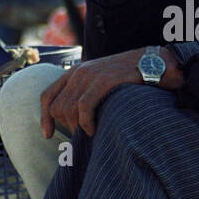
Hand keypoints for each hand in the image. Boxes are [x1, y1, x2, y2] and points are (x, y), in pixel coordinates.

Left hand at [39, 48, 182, 137]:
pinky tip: (94, 130)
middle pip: (57, 107)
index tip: (47, 135)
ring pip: (69, 109)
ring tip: (91, 133)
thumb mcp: (102, 81)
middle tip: (82, 136)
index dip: (44, 118)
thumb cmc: (130, 77)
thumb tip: (74, 118)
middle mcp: (79, 72)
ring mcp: (91, 75)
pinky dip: (86, 123)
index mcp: (75, 71)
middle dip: (66, 126)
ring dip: (77, 127)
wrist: (154, 62)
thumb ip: (87, 93)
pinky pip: (84, 107)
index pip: (47, 95)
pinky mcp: (103, 80)